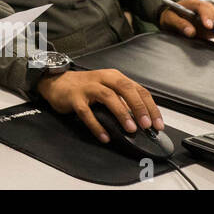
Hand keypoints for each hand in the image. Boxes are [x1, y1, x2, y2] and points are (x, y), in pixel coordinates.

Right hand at [36, 68, 162, 141]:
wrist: (56, 82)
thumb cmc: (85, 87)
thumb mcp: (107, 89)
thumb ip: (123, 101)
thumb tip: (142, 120)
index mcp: (114, 77)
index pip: (138, 90)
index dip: (150, 107)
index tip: (157, 124)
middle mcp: (103, 79)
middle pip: (125, 88)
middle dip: (139, 107)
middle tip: (147, 125)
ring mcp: (88, 87)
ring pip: (108, 97)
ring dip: (121, 113)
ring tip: (130, 129)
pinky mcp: (74, 97)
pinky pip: (87, 112)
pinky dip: (97, 125)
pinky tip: (105, 136)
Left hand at [158, 0, 213, 49]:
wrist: (174, 15)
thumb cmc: (172, 15)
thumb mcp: (170, 18)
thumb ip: (179, 24)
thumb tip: (190, 32)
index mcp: (194, 3)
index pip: (203, 8)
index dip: (207, 17)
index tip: (209, 26)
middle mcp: (207, 10)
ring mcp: (213, 18)